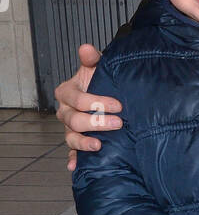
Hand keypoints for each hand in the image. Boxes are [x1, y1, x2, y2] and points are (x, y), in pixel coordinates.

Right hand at [55, 44, 122, 170]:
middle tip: (117, 123)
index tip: (117, 105)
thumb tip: (86, 48)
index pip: (77, 99)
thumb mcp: (97, 68)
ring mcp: (69, 128)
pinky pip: (71, 152)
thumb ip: (92, 59)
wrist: (107, 96)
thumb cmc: (100, 81)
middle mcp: (65, 111)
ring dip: (84, 143)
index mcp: (67, 92)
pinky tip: (75, 166)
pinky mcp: (75, 141)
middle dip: (96, 122)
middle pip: (74, 120)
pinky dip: (73, 160)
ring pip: (71, 137)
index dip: (96, 102)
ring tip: (99, 146)